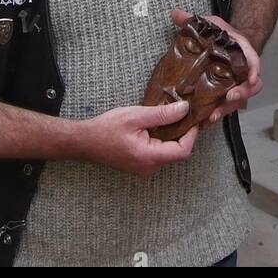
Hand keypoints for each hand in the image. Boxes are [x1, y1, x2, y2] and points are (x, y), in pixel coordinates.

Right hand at [79, 100, 198, 177]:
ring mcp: (145, 168)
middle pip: (178, 152)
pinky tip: (160, 125)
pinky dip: (164, 139)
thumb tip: (185, 109)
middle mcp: (149, 168)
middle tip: (185, 113)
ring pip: (169, 152)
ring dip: (174, 135)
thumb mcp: (136, 115)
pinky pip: (160, 153)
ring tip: (172, 116)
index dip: (192, 134)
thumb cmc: (106, 128)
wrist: (85, 141)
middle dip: (184, 133)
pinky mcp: (141, 164)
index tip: (193, 118)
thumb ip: (162, 114)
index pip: (182, 151)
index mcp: (148, 157)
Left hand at [169, 8, 263, 120]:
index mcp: (243, 52)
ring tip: (213, 116)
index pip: (253, 61)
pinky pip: (227, 105)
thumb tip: (175, 12)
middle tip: (229, 99)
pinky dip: (218, 113)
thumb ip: (193, 20)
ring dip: (227, 108)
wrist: (227, 44)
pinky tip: (206, 120)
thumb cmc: (222, 35)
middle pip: (250, 86)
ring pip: (239, 99)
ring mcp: (236, 82)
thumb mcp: (210, 24)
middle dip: (242, 94)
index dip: (254, 70)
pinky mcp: (227, 93)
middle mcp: (243, 70)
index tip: (250, 77)